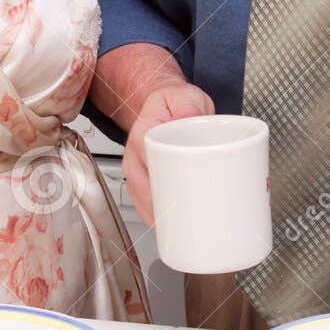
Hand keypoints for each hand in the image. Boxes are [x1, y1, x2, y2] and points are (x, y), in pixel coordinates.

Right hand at [123, 82, 214, 226]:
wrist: (170, 106)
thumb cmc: (177, 104)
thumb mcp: (186, 96)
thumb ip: (190, 104)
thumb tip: (193, 117)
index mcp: (143, 133)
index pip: (144, 159)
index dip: (157, 180)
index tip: (174, 194)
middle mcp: (136, 157)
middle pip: (143, 190)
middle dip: (161, 209)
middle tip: (185, 221)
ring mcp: (140, 173)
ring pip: (144, 202)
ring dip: (160, 220)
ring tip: (182, 233)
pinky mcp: (148, 184)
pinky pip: (147, 207)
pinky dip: (159, 222)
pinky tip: (172, 233)